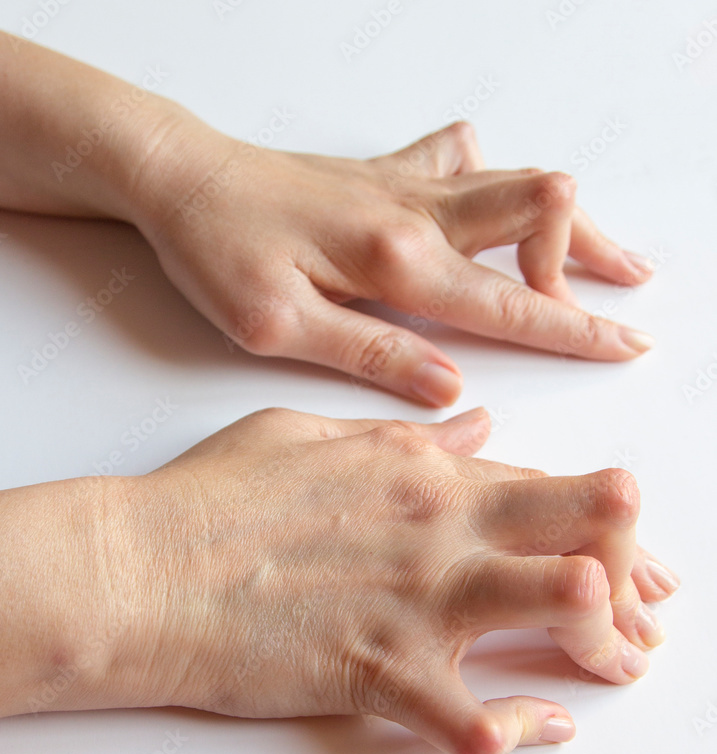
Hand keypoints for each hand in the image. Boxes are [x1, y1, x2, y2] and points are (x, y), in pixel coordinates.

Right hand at [91, 407, 676, 753]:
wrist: (140, 569)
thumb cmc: (211, 500)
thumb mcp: (311, 436)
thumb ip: (405, 433)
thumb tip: (475, 427)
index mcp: (423, 469)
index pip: (548, 485)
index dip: (604, 520)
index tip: (628, 545)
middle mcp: (439, 527)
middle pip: (584, 529)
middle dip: (635, 570)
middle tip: (650, 608)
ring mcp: (417, 601)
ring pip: (561, 604)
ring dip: (604, 639)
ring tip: (622, 663)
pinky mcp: (380, 674)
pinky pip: (476, 719)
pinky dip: (516, 732)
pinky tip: (540, 733)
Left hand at [133, 117, 655, 405]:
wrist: (180, 178)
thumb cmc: (217, 252)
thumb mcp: (280, 328)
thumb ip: (373, 356)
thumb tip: (451, 393)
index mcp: (396, 263)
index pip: (510, 302)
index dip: (575, 329)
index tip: (625, 345)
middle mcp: (414, 213)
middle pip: (542, 214)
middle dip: (592, 258)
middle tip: (625, 296)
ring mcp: (404, 183)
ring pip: (518, 181)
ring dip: (565, 222)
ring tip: (602, 256)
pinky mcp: (385, 171)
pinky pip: (464, 158)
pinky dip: (498, 181)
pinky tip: (498, 206)